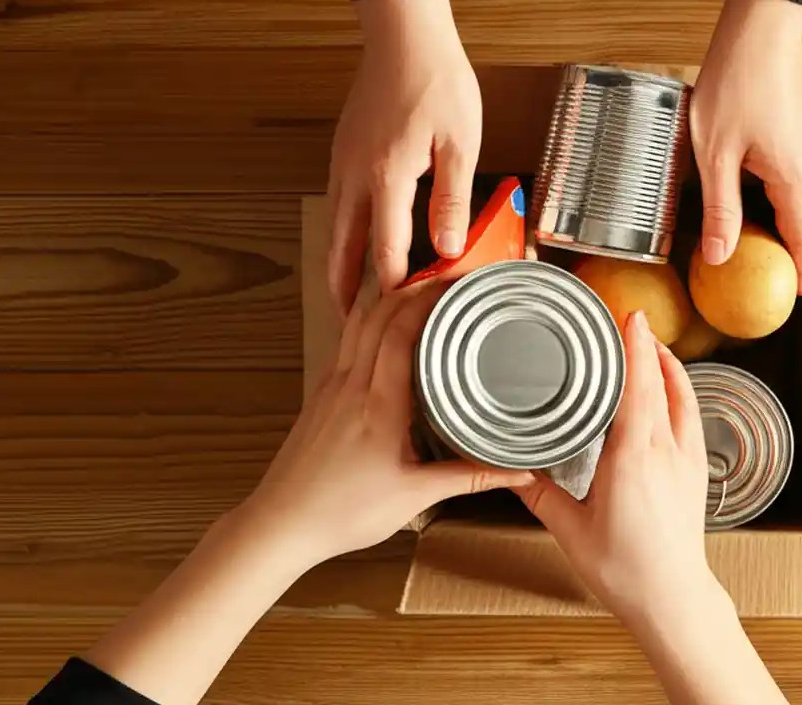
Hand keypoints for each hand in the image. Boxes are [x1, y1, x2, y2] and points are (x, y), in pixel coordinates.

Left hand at [247, 281, 530, 564]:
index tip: (460, 282)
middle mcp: (351, 384)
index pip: (401, 329)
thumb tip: (521, 472)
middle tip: (450, 276)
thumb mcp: (416, 496)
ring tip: (423, 289)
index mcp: (378, 402)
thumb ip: (471, 477)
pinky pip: (347, 343)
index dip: (429, 298)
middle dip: (414, 286)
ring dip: (389, 298)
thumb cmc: (344, 512)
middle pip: (378, 313)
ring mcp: (331, 386)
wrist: (280, 525)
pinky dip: (370, 323)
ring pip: (357, 323)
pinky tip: (389, 330)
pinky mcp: (321, 396)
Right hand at [328, 0, 481, 314]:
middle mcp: (355, 175)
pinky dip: (341, 232)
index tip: (397, 316)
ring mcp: (343, 162)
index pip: (384, 250)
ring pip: (334, 227)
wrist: (404, 37)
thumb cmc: (436, 82)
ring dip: (338, 262)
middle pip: (342, 247)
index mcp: (386, 177)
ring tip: (345, 293)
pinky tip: (352, 241)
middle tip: (347, 324)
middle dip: (343, 289)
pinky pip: (337, 203)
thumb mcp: (460, 143)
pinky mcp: (344, 151)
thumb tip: (449, 246)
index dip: (390, 288)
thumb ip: (453, 199)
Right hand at [515, 310, 716, 622]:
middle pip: (661, 382)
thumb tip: (511, 469)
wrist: (671, 598)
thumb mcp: (569, 529)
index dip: (634, 346)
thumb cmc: (626, 570)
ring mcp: (686, 459)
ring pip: (682, 396)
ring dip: (667, 366)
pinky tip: (669, 389)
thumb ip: (538, 493)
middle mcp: (666, 451)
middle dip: (647, 346)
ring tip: (649, 346)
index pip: (638, 385)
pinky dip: (680, 392)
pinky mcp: (696, 471)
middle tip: (629, 321)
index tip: (628, 316)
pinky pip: (691, 416)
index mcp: (633, 457)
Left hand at [691, 0, 801, 294]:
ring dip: (774, 222)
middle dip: (779, 253)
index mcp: (797, 182)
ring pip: (797, 202)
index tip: (786, 300)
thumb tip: (719, 256)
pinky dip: (775, 196)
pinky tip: (744, 192)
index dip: (798, 277)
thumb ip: (720, 210)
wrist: (761, 31)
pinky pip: (794, 179)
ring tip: (741, 237)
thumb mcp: (715, 155)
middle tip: (750, 275)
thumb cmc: (739, 81)